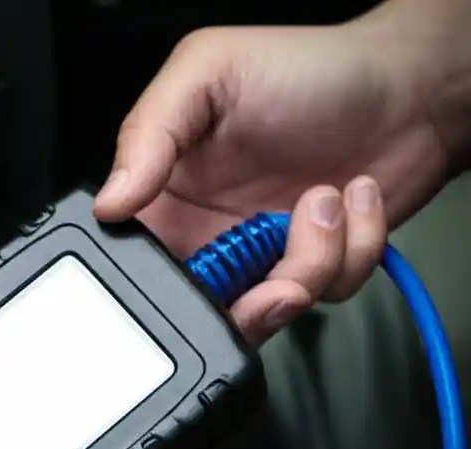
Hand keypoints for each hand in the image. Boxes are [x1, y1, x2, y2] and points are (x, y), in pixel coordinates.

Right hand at [92, 19, 455, 344]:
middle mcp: (208, 229)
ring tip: (325, 198)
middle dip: (242, 301)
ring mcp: (263, 252)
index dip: (153, 278)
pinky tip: (353, 200)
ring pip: (267, 309)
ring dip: (311, 261)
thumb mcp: (206, 73)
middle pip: (197, 305)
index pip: (133, 254)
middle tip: (274, 277)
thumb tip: (109, 202)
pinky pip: (326, 294)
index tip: (189, 265)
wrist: (410, 86)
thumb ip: (148, 132)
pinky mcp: (317, 264)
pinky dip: (353, 250)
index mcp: (166, 190)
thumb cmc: (309, 67)